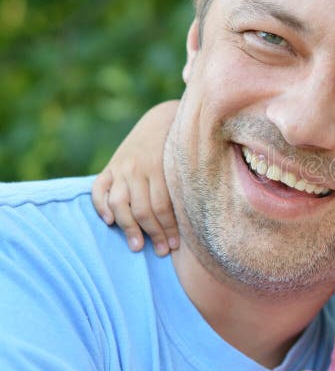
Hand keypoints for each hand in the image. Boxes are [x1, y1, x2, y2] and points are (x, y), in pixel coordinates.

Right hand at [91, 101, 179, 255]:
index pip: (162, 207)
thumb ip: (186, 187)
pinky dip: (101, 205)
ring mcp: (122, 167)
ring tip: (137, 246)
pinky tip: (109, 221)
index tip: (174, 247)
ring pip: (120, 203)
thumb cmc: (181, 149)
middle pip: (143, 209)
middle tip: (161, 251)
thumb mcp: (186, 163)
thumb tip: (199, 218)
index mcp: (160, 169)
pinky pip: (99, 188)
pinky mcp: (110, 166)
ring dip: (128, 227)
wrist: (163, 119)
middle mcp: (138, 169)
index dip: (168, 229)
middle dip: (153, 234)